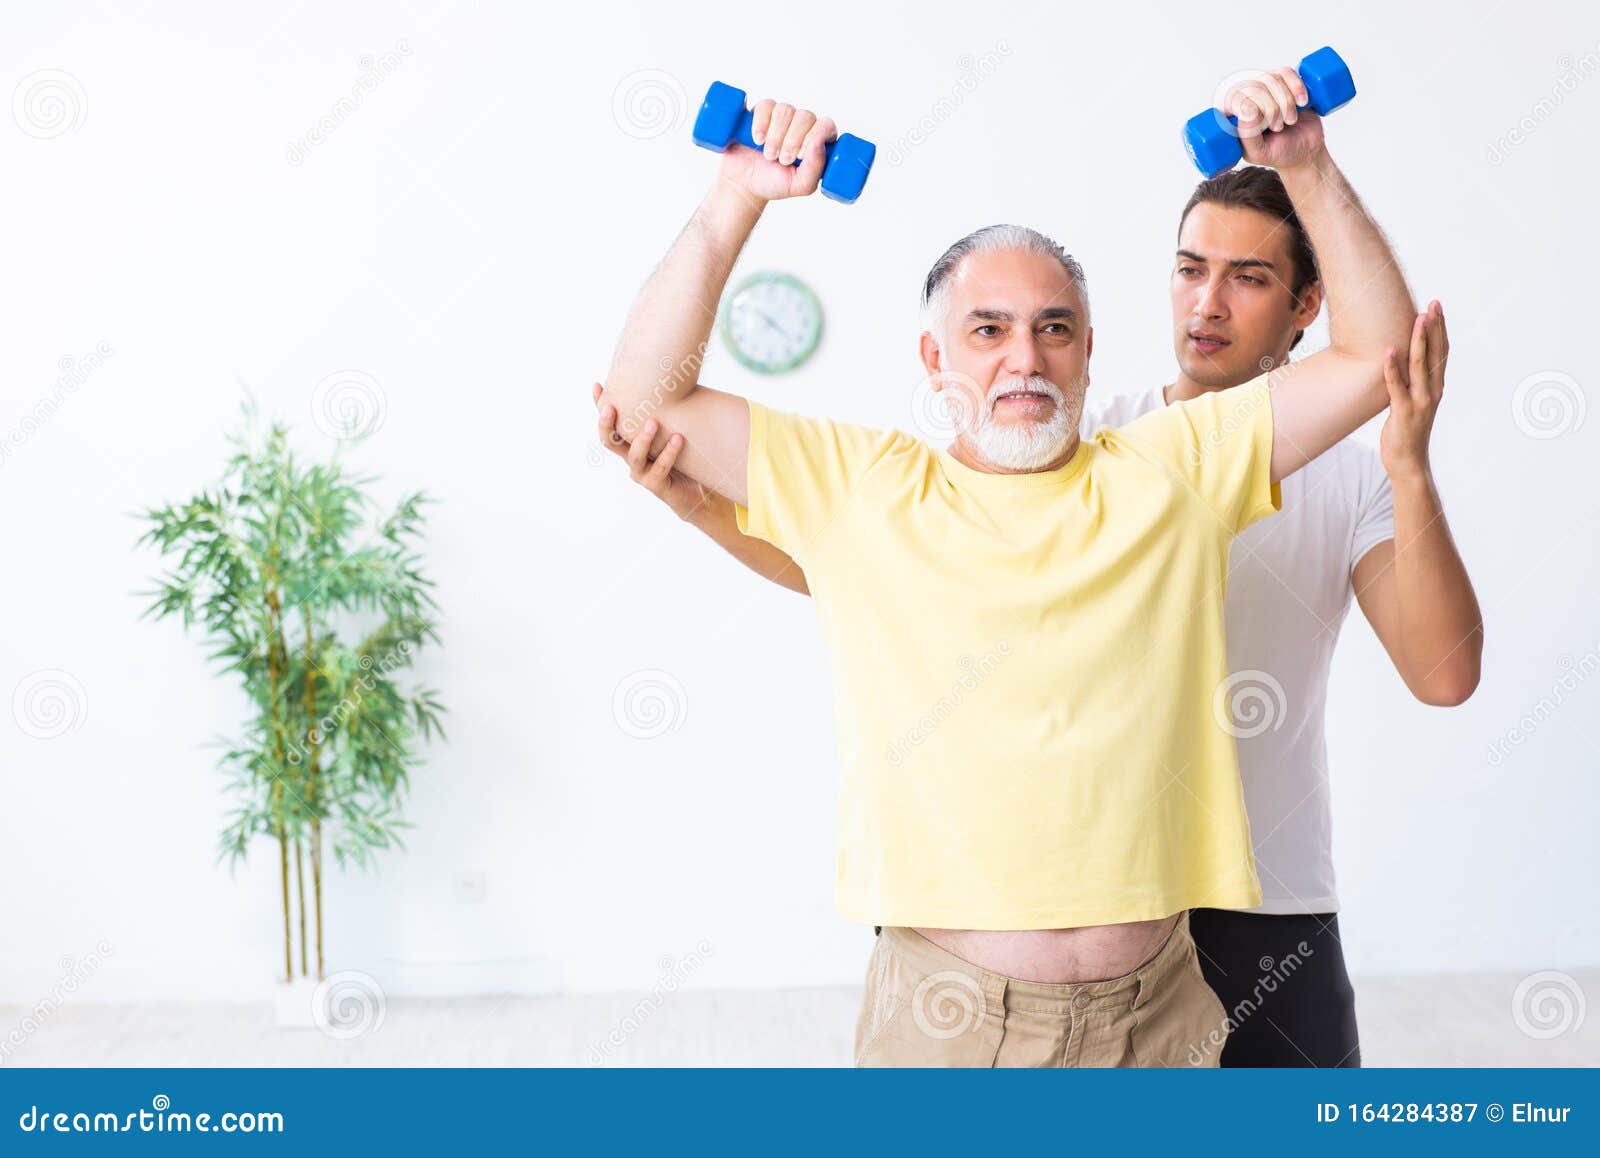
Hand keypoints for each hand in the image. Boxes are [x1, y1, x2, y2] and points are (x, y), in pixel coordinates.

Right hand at [593, 383, 710, 520]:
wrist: (699, 489)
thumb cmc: (687, 455)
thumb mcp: (678, 427)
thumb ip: (674, 408)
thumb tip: (680, 372)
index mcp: (631, 441)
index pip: (611, 422)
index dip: (600, 406)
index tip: (598, 386)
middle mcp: (631, 457)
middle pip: (610, 441)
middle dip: (607, 424)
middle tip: (611, 407)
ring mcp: (642, 473)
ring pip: (634, 455)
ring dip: (642, 438)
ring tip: (653, 422)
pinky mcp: (656, 486)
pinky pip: (659, 469)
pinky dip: (669, 453)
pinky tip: (678, 439)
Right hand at [716, 100, 836, 203]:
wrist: (742, 183)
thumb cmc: (773, 183)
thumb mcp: (799, 185)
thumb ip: (815, 168)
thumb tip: (819, 142)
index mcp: (816, 142)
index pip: (826, 125)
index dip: (814, 137)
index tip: (800, 156)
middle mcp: (802, 126)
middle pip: (805, 116)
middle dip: (792, 141)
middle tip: (782, 160)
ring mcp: (782, 117)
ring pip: (785, 110)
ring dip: (775, 136)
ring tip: (769, 154)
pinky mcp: (761, 111)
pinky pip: (766, 106)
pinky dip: (761, 124)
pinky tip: (758, 140)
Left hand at [1222, 66, 1326, 170]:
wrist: (1306, 151)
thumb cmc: (1279, 153)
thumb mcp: (1259, 153)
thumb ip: (1248, 136)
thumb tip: (1246, 108)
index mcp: (1233, 115)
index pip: (1234, 97)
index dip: (1254, 109)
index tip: (1267, 127)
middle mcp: (1247, 99)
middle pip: (1254, 87)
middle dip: (1272, 109)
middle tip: (1279, 127)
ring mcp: (1265, 89)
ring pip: (1271, 78)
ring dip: (1286, 101)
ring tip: (1290, 120)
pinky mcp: (1284, 83)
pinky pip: (1286, 72)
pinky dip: (1296, 87)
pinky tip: (1302, 102)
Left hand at [1379, 302, 1448, 479]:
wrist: (1408, 462)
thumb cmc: (1406, 432)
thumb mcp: (1412, 403)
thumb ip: (1411, 384)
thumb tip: (1400, 363)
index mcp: (1436, 388)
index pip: (1442, 352)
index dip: (1440, 329)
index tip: (1437, 308)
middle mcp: (1432, 392)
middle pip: (1436, 353)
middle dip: (1434, 328)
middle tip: (1433, 304)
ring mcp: (1419, 402)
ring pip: (1420, 366)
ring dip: (1418, 341)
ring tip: (1416, 319)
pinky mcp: (1404, 412)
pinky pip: (1397, 386)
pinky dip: (1392, 368)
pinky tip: (1389, 351)